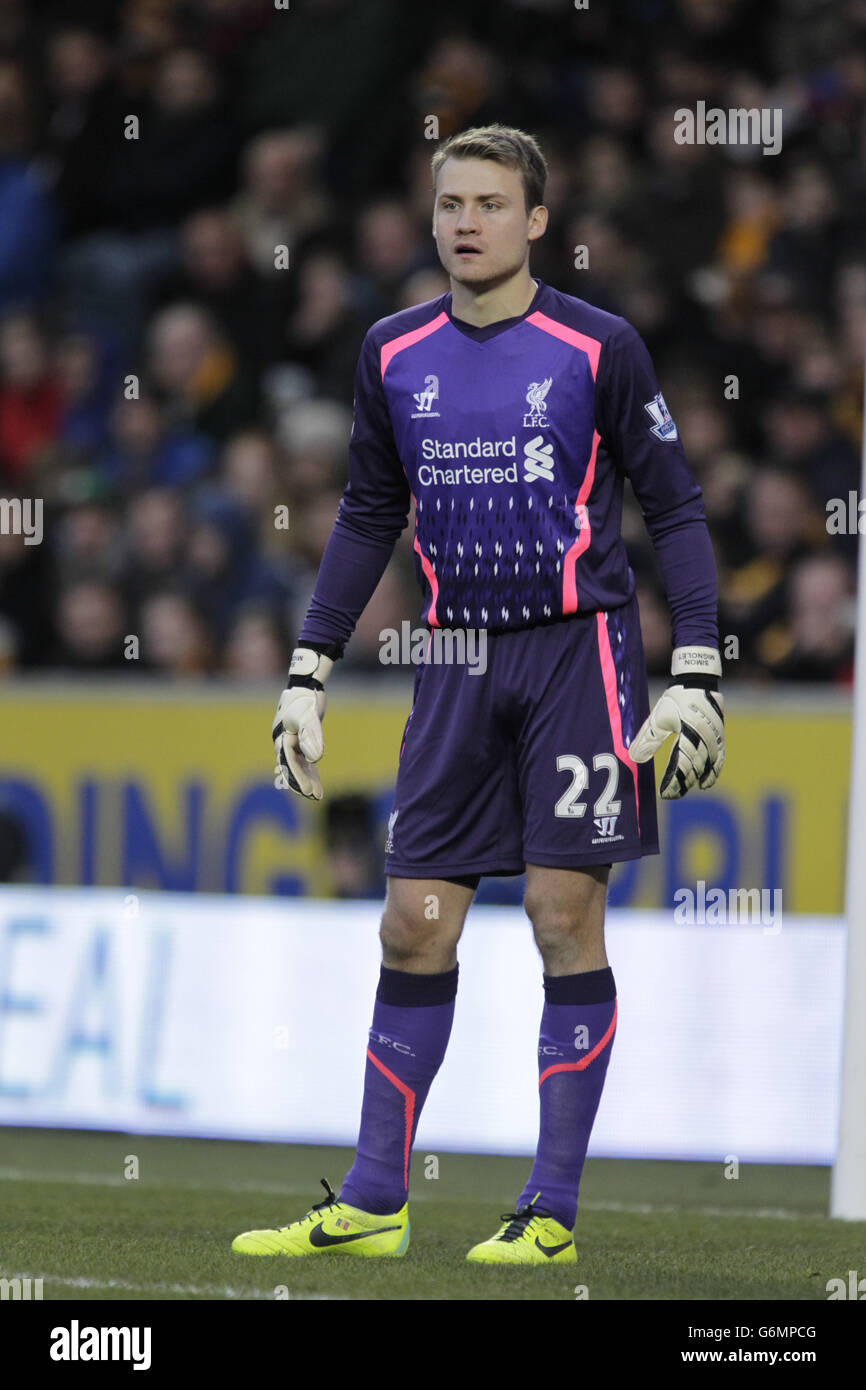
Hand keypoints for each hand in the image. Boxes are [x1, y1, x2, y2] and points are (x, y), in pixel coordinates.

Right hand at [272, 647, 333, 799]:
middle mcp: (284, 742)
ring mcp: (292, 741)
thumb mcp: (310, 718)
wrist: (306, 685)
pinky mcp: (301, 739)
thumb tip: (315, 759)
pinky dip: (310, 770)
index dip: (299, 778)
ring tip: (317, 794)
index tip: (308, 791)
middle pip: (291, 767)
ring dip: (306, 778)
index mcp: (283, 738)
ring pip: (298, 765)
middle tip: (313, 796)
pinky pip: (304, 759)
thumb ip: (311, 738)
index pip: (290, 763)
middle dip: (301, 782)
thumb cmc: (306, 700)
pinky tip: (316, 782)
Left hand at [630, 646, 724, 798]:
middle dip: (684, 783)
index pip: (681, 764)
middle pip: (695, 767)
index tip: (664, 793)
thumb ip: (648, 739)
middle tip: (672, 794)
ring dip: (700, 779)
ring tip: (692, 789)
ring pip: (710, 765)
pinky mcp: (720, 735)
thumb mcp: (658, 717)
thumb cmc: (677, 698)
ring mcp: (715, 737)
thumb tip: (634, 759)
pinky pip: (720, 757)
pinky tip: (709, 780)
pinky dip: (715, 770)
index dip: (673, 781)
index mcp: (689, 733)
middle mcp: (705, 738)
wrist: (698, 680)